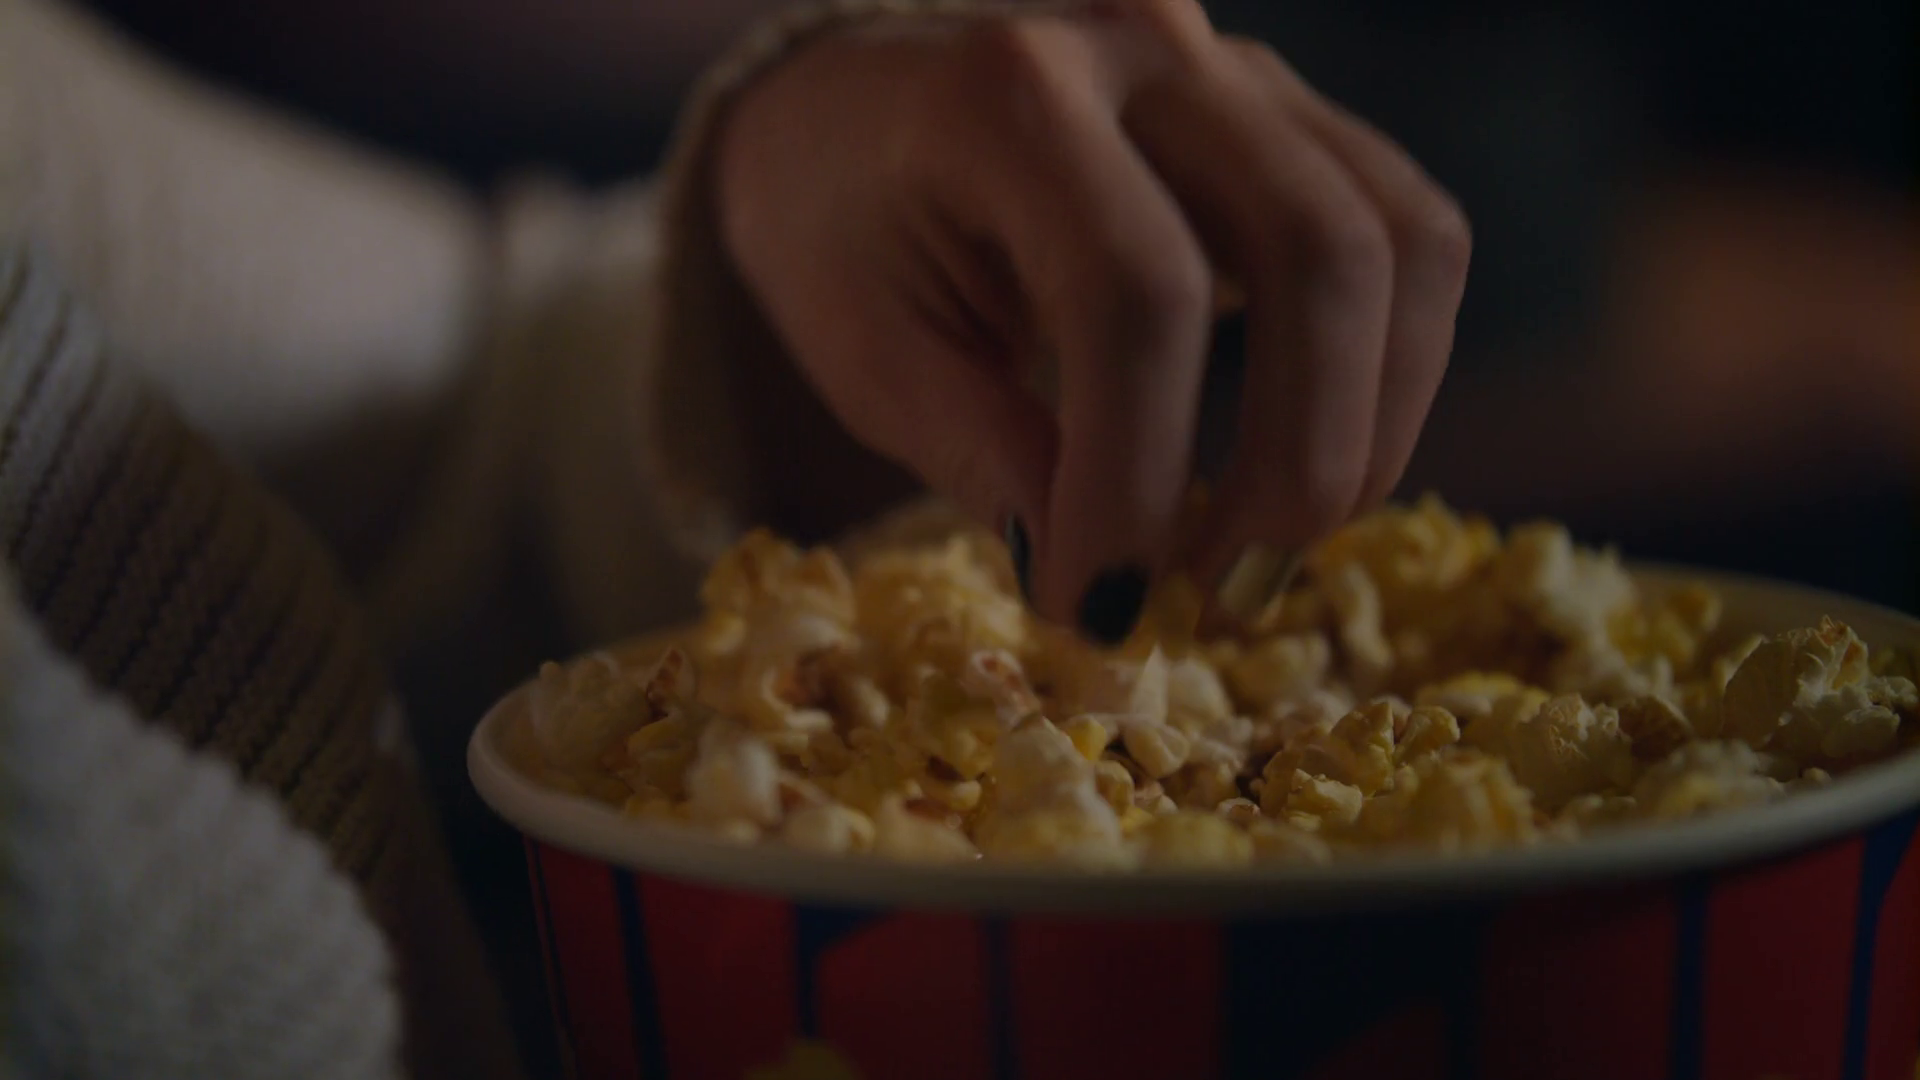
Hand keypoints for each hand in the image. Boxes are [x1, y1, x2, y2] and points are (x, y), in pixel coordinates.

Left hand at [716, 0, 1469, 642]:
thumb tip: (1106, 583)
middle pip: (1319, 255)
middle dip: (1296, 464)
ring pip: (1402, 243)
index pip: (1135, 298)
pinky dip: (1385, 370)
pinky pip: (1406, 235)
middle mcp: (1149, 47)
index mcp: (1008, 95)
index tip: (1103, 607)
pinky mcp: (1289, 111)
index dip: (1139, 478)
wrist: (847, 97)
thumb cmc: (834, 222)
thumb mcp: (862, 348)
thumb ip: (980, 451)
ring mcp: (1238, 66)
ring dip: (1368, 427)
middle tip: (1222, 595)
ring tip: (1268, 546)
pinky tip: (1305, 456)